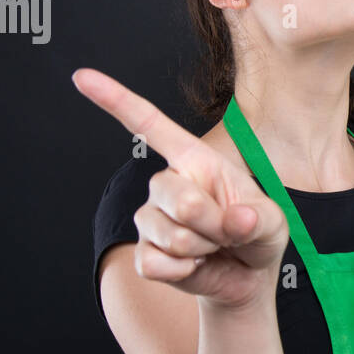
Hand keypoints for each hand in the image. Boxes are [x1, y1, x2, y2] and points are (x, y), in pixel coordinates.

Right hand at [72, 68, 289, 309]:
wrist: (248, 276)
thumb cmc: (258, 234)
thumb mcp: (273, 222)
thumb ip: (259, 219)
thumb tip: (239, 220)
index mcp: (195, 161)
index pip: (150, 126)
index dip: (116, 100)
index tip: (81, 77)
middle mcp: (166, 184)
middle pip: (179, 198)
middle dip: (213, 223)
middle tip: (229, 232)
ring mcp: (152, 219)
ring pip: (171, 235)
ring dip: (203, 248)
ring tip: (214, 247)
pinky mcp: (146, 253)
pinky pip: (156, 263)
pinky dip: (184, 272)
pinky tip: (195, 265)